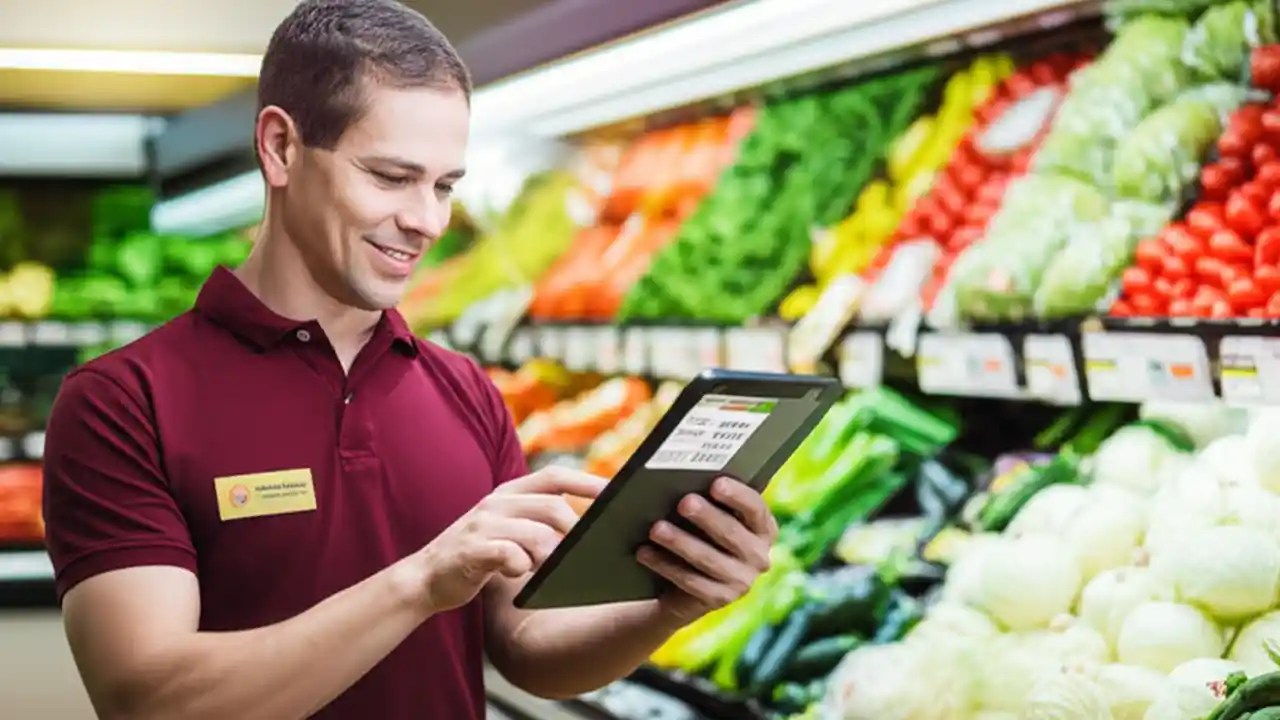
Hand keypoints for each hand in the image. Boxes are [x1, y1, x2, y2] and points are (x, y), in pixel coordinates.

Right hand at [418, 466, 606, 613]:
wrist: (424, 578)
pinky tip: (520, 574)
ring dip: (551, 555)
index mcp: (508, 493)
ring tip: (551, 571)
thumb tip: (583, 530)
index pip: (555, 477)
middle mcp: (497, 502)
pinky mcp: (472, 550)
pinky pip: (509, 554)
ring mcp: (483, 525)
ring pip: (536, 534)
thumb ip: (536, 523)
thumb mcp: (506, 530)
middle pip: (553, 507)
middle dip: (574, 531)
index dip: (587, 481)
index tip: (617, 491)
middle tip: (585, 554)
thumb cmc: (477, 558)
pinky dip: (522, 566)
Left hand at [637, 476, 777, 624]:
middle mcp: (758, 556)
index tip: (715, 483)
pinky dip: (665, 565)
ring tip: (656, 528)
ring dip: (680, 542)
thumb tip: (680, 480)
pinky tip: (645, 552)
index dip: (737, 495)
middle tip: (684, 502)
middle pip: (731, 533)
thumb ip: (705, 498)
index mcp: (763, 528)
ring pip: (708, 559)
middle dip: (706, 516)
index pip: (755, 508)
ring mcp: (741, 582)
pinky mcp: (719, 599)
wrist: (685, 582)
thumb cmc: (697, 532)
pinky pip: (690, 581)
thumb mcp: (708, 515)